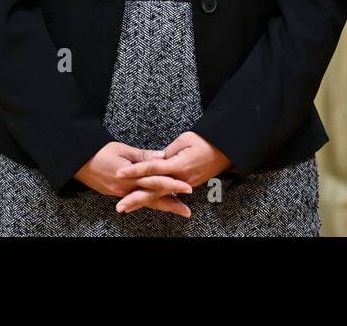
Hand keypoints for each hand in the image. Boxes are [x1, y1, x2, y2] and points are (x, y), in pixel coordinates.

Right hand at [75, 142, 192, 213]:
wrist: (78, 162)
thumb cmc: (100, 151)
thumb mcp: (123, 149)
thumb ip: (143, 156)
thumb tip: (162, 157)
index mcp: (129, 176)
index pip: (156, 181)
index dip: (173, 184)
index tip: (187, 187)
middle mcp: (126, 189)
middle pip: (153, 198)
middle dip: (172, 204)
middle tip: (187, 211)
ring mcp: (121, 194)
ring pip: (146, 202)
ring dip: (163, 207)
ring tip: (178, 210)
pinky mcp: (116, 194)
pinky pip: (136, 201)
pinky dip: (149, 203)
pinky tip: (159, 205)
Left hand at [113, 131, 232, 214]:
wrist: (226, 150)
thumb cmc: (206, 141)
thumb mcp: (185, 139)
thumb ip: (167, 152)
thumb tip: (154, 161)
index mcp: (179, 165)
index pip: (152, 169)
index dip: (135, 170)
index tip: (120, 172)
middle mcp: (181, 179)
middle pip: (154, 190)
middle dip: (135, 198)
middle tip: (119, 206)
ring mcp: (185, 185)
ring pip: (160, 195)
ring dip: (142, 202)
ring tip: (126, 208)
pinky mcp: (188, 186)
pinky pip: (168, 194)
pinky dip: (156, 199)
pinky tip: (145, 204)